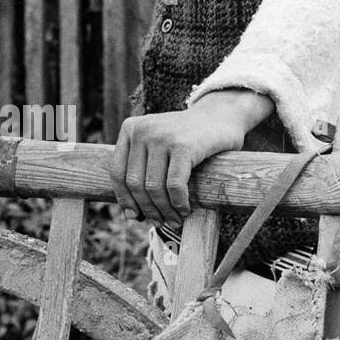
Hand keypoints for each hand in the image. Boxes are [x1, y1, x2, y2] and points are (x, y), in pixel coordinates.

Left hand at [110, 91, 273, 222]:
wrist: (221, 116)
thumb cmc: (188, 139)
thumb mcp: (157, 146)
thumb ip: (142, 169)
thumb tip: (130, 214)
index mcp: (130, 129)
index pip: (118, 172)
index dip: (125, 198)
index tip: (135, 216)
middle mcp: (142, 130)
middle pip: (135, 182)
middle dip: (147, 208)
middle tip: (159, 223)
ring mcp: (162, 136)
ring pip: (153, 187)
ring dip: (164, 210)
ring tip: (174, 221)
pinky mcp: (183, 146)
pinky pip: (174, 185)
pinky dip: (178, 203)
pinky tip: (185, 210)